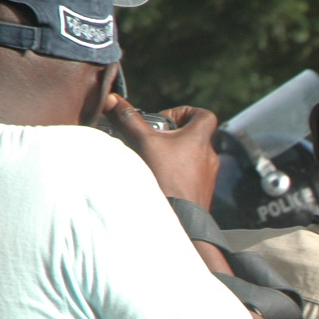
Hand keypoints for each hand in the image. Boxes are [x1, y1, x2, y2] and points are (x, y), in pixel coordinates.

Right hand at [104, 94, 219, 208]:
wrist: (180, 218)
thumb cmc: (166, 177)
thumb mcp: (143, 142)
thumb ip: (128, 119)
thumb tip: (110, 100)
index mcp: (200, 140)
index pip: (204, 115)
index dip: (184, 112)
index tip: (164, 121)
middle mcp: (208, 157)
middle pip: (192, 136)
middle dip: (168, 136)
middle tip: (149, 141)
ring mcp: (206, 176)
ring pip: (188, 157)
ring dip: (169, 155)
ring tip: (148, 160)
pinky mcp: (201, 193)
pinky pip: (188, 176)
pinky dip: (173, 173)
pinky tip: (156, 180)